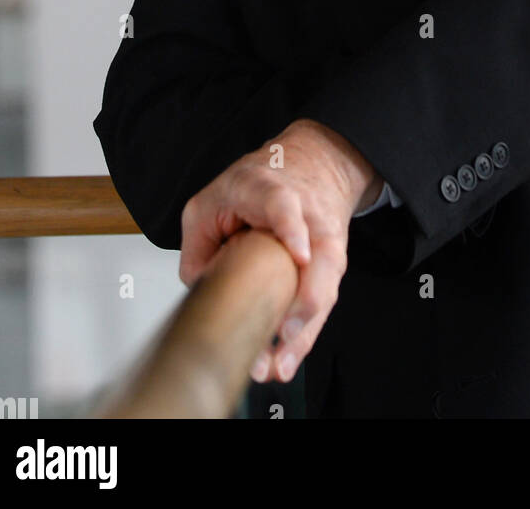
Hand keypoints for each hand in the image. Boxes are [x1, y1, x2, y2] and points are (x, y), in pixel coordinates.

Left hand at [179, 118, 380, 383]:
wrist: (313, 165)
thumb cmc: (262, 181)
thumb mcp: (212, 197)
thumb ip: (200, 241)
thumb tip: (200, 288)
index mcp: (270, 188)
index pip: (284, 204)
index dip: (292, 228)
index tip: (301, 253)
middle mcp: (307, 216)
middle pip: (319, 255)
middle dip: (306, 298)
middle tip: (284, 333)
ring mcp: (323, 241)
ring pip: (324, 286)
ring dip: (303, 330)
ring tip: (277, 364)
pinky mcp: (329, 265)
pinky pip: (320, 303)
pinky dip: (303, 336)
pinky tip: (285, 361)